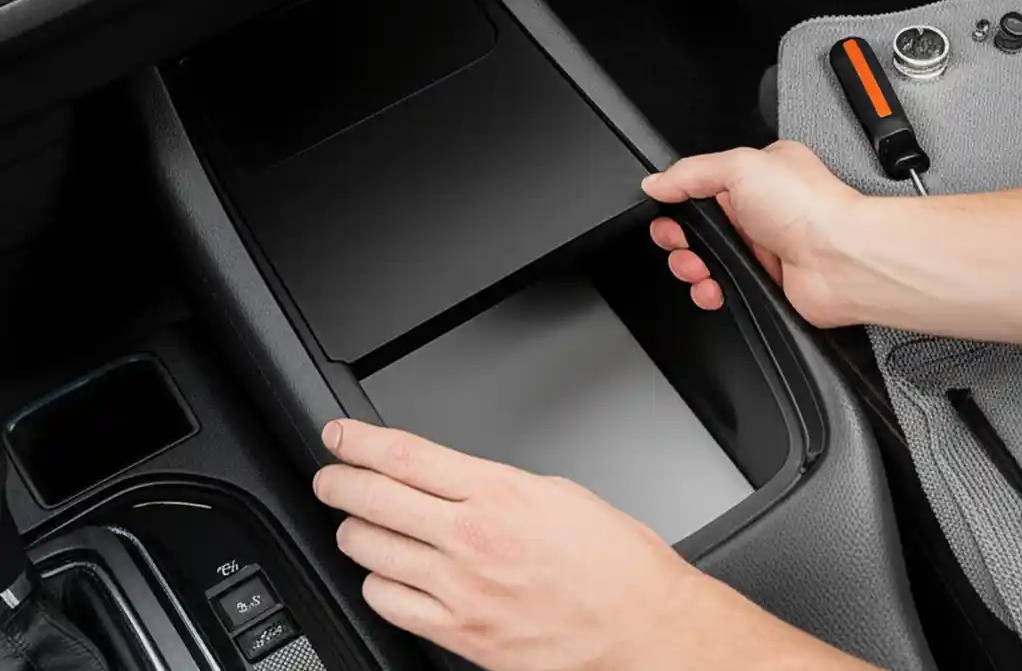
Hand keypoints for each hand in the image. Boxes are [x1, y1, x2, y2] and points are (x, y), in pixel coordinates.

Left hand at [313, 419, 878, 670]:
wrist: (643, 629)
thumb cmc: (619, 565)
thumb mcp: (562, 495)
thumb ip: (500, 486)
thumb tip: (459, 480)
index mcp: (500, 493)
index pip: (406, 456)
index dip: (359, 442)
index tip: (340, 436)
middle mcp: (473, 538)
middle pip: (375, 498)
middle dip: (338, 482)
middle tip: (329, 477)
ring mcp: (461, 589)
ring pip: (372, 551)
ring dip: (353, 532)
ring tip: (354, 525)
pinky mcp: (461, 633)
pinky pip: (390, 604)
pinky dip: (376, 585)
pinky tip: (384, 576)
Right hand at [643, 141, 865, 327]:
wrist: (840, 260)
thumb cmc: (810, 208)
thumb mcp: (740, 166)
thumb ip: (690, 172)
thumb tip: (657, 181)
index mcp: (758, 175)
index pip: (703, 186)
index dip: (679, 202)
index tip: (667, 213)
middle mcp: (761, 210)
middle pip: (699, 226)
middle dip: (679, 238)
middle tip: (677, 243)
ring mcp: (762, 247)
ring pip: (707, 259)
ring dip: (692, 266)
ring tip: (696, 268)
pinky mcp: (764, 280)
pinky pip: (723, 287)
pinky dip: (710, 291)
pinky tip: (712, 287)